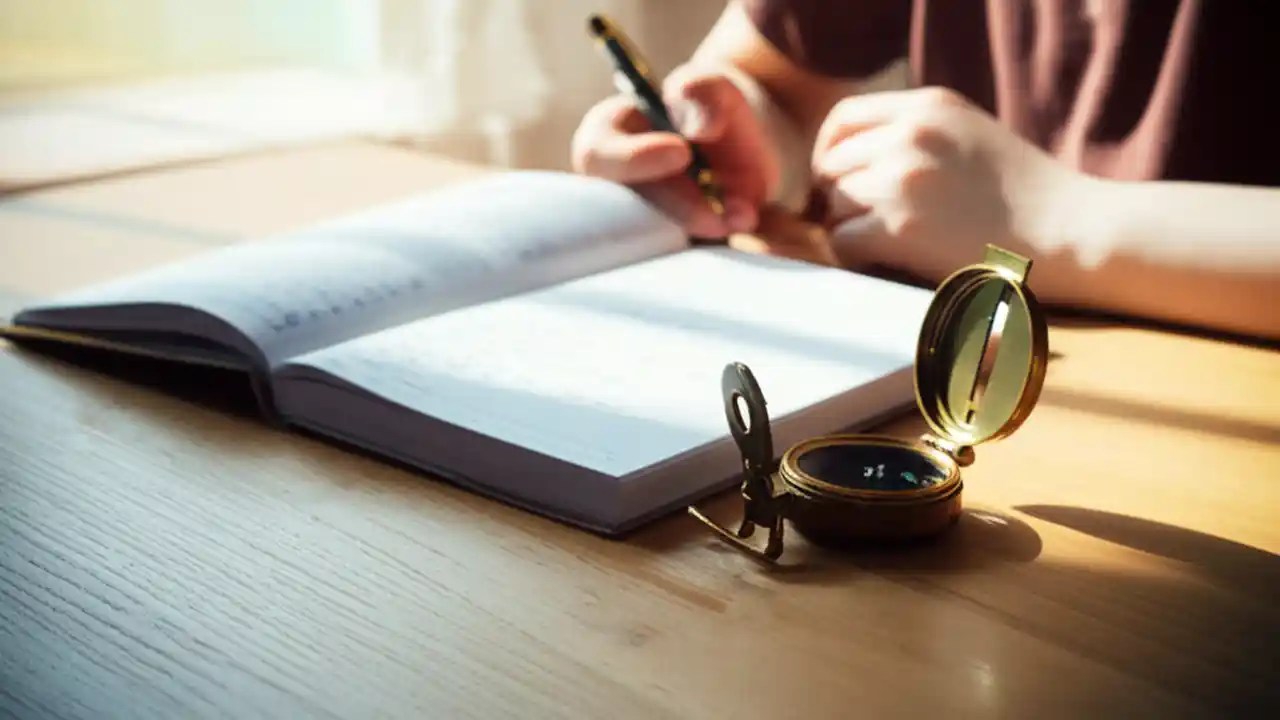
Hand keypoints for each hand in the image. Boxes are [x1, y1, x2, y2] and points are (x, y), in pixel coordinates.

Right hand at [571, 63, 779, 237]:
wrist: (741, 149)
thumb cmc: (712, 110)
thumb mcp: (712, 88)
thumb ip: (703, 95)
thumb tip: (700, 129)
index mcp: (607, 138)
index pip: (598, 154)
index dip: (634, 158)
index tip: (682, 153)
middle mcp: (613, 187)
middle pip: (625, 210)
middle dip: (678, 211)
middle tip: (721, 211)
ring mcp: (638, 223)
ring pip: (653, 243)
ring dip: (700, 233)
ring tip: (743, 214)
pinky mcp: (667, 249)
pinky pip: (682, 258)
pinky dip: (715, 246)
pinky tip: (741, 224)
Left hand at [810, 87, 1089, 283]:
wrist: (1067, 232)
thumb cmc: (1024, 194)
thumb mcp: (969, 133)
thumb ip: (916, 132)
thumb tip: (852, 157)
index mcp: (928, 107)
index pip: (845, 118)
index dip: (829, 151)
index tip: (836, 178)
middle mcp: (910, 135)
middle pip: (833, 164)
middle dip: (836, 195)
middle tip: (858, 221)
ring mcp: (902, 180)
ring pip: (834, 204)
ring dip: (846, 227)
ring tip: (878, 242)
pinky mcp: (899, 228)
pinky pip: (841, 240)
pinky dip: (851, 255)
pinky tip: (879, 260)